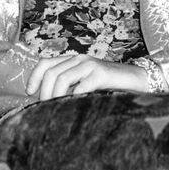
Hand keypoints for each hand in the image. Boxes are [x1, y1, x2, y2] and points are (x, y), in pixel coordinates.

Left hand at [25, 54, 147, 100]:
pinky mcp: (101, 74)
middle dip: (43, 93)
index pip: (45, 63)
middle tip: (43, 109)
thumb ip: (70, 88)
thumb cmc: (110, 86)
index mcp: (73, 60)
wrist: (138, 80)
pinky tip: (72, 108)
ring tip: (54, 110)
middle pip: (50, 73)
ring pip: (61, 78)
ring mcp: (90, 65)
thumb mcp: (85, 84)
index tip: (30, 93)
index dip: (34, 77)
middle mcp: (79, 59)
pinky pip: (80, 86)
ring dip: (54, 97)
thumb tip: (48, 103)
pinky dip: (72, 98)